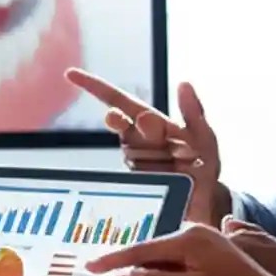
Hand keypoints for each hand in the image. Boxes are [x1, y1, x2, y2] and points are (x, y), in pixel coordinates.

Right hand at [65, 69, 226, 226]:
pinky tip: (173, 174)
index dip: (94, 86)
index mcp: (149, 121)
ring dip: (151, 150)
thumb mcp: (204, 137)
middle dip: (120, 119)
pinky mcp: (134, 182)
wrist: (204, 202)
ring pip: (130, 149)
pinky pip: (138, 173)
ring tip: (181, 156)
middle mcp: (135, 139)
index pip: (117, 99)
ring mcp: (133, 160)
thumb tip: (184, 83)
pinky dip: (157, 172)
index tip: (71, 74)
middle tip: (141, 121)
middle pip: (119, 122)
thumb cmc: (202, 165)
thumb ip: (194, 113)